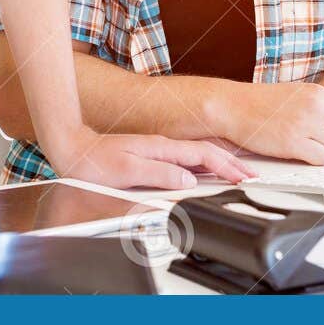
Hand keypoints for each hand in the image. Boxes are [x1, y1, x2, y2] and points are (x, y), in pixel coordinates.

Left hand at [45, 127, 255, 189]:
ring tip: (236, 172)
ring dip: (219, 162)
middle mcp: (162, 146)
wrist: (73, 150)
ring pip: (197, 154)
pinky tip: (206, 171)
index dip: (226, 166)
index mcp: (161, 147)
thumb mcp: (128, 170)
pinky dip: (202, 164)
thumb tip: (189, 179)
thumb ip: (160, 173)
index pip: (202, 155)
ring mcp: (157, 150)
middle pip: (205, 152)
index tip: (243, 176)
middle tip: (250, 174)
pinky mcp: (151, 155)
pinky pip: (186, 159)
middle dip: (230, 162)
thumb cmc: (95, 161)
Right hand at [219, 82, 323, 164]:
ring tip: (318, 154)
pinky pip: (323, 159)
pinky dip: (318, 162)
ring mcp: (304, 123)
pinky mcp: (291, 141)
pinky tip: (305, 156)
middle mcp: (316, 106)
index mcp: (320, 94)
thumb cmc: (263, 103)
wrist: (233, 106)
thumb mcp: (300, 95)